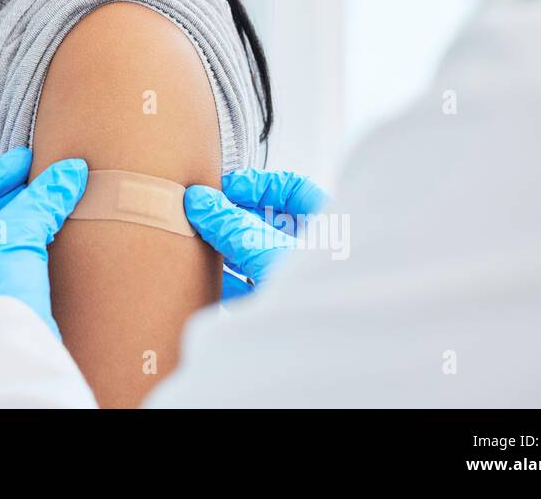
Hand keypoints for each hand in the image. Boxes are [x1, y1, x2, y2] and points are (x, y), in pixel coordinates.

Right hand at [184, 169, 327, 301]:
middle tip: (206, 216)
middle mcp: (320, 251)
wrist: (338, 354)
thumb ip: (236, 228)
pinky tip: (214, 284)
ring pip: (262, 256)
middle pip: (272, 223)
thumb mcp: (273, 254)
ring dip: (231, 252)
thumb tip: (203, 203)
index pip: (293, 190)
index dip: (258, 185)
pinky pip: (258, 289)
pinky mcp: (287, 310)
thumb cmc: (327, 296)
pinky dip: (235, 283)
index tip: (225, 189)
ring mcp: (303, 281)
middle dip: (236, 220)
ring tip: (202, 248)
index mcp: (330, 227)